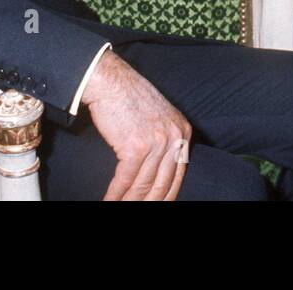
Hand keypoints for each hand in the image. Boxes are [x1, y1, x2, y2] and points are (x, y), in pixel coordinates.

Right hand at [81, 50, 191, 199]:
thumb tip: (159, 172)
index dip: (166, 196)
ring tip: (119, 209)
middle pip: (163, 184)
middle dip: (149, 203)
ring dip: (129, 202)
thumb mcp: (160, 118)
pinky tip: (109, 202)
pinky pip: (125, 179)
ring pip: (143, 186)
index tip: (158, 205)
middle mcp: (175, 138)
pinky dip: (115, 194)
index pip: (178, 175)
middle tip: (137, 211)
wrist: (112, 82)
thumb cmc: (130, 98)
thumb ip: (166, 142)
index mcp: (183, 133)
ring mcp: (157, 143)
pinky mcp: (135, 146)